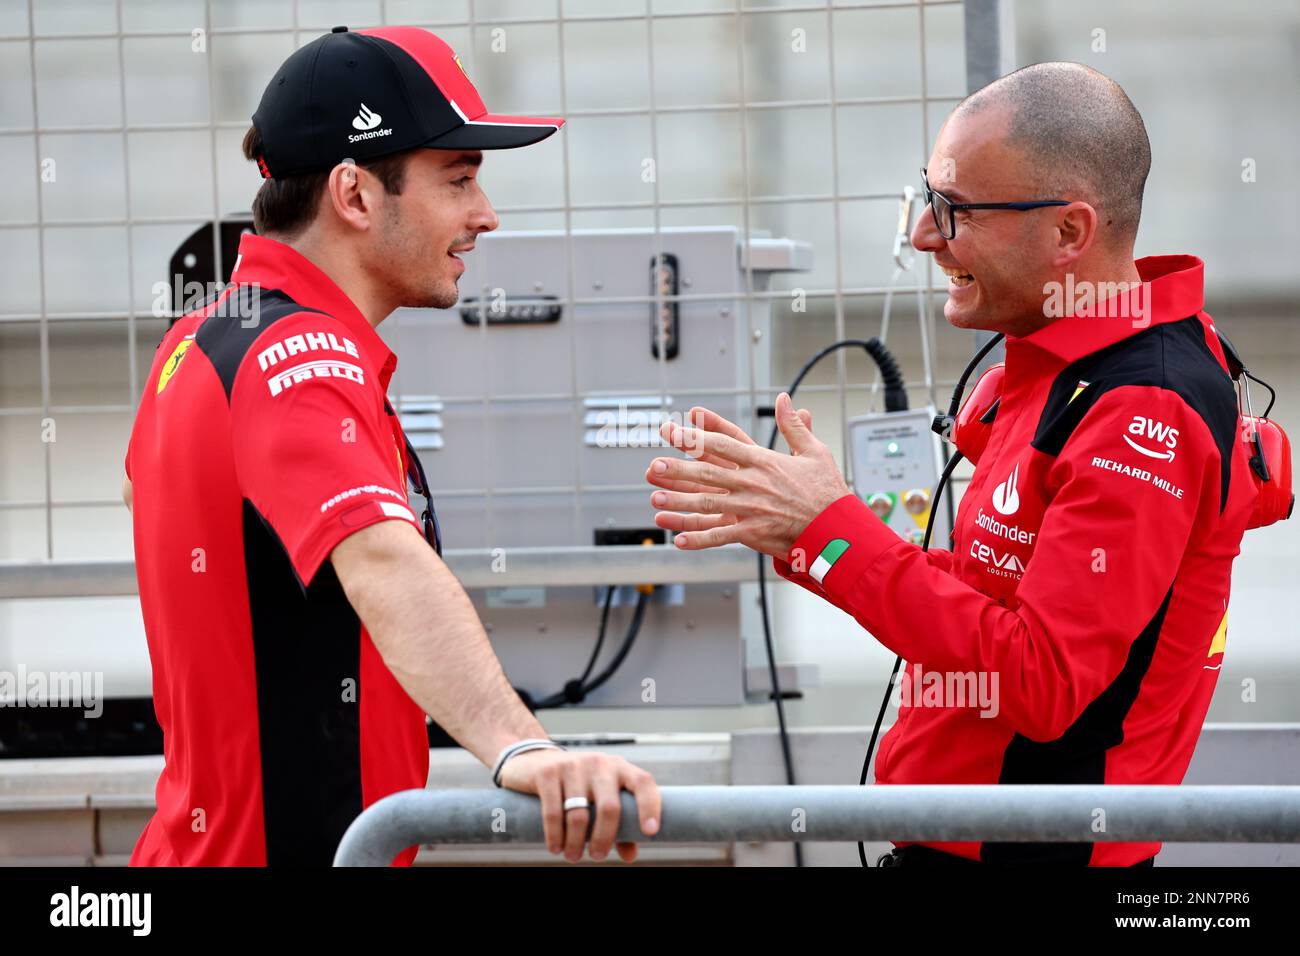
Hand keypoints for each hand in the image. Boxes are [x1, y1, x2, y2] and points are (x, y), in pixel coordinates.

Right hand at [499, 748, 660, 862]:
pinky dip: (555, 835)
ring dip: (577, 843)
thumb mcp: (600, 798)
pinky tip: (555, 847)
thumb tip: (630, 855)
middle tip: (597, 857)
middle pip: (610, 807)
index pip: (643, 782)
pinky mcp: (548, 773)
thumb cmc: (578, 786)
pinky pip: (553, 812)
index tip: (650, 832)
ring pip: (579, 814)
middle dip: (604, 839)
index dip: (650, 806)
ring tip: (573, 856)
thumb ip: (619, 824)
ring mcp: (573, 765)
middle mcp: (599, 763)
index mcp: (619, 768)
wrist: (535, 760)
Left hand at [645, 393, 850, 558]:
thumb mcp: (814, 452)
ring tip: (655, 498)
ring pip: (708, 504)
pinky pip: (721, 536)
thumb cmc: (827, 491)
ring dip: (680, 501)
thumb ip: (794, 426)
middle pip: (708, 473)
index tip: (675, 429)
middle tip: (655, 464)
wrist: (839, 528)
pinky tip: (678, 538)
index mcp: (764, 461)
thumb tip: (786, 400)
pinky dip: (699, 538)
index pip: (723, 444)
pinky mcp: (754, 533)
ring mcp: (751, 509)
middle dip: (679, 468)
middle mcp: (753, 483)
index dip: (696, 436)